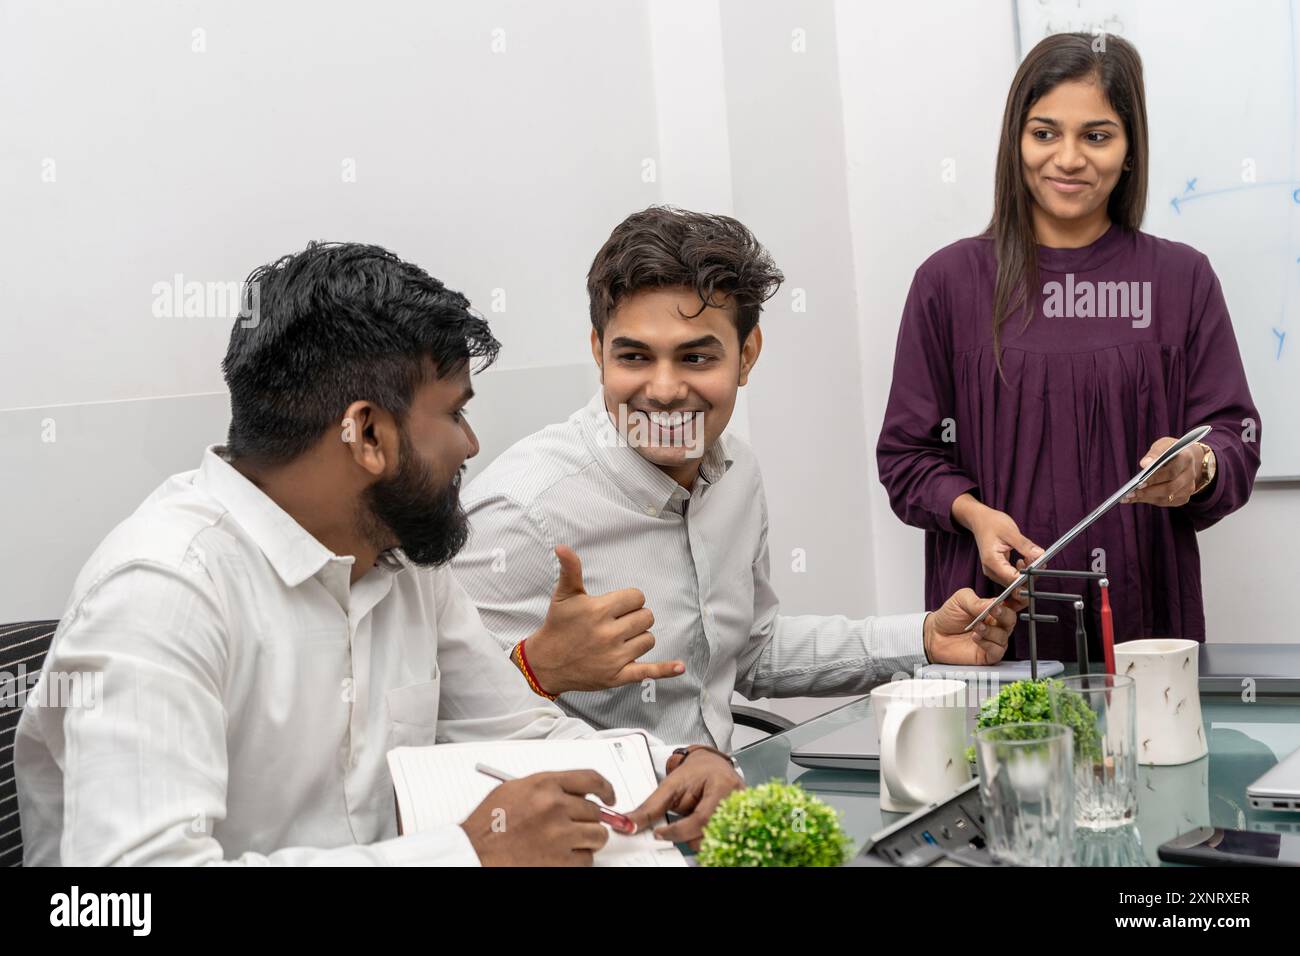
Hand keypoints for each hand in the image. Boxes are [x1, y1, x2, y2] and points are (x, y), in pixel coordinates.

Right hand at [459, 770, 615, 865]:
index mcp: (544, 785)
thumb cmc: (487, 826)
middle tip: (574, 827)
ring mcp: (560, 834)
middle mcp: (555, 806)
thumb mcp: (513, 790)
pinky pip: (587, 860)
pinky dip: (578, 861)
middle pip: (595, 811)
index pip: (591, 779)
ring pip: (597, 836)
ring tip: (568, 843)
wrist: (474, 854)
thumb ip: (544, 787)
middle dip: (588, 821)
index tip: (609, 796)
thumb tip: (569, 792)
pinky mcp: (561, 862)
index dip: (605, 788)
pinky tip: (560, 858)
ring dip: (587, 841)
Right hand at [524, 545, 684, 694]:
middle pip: (646, 617)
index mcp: (599, 610)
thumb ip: (570, 569)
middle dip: (635, 617)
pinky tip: (680, 666)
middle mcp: (609, 634)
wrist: (545, 662)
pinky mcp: (618, 676)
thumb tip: (562, 547)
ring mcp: (615, 657)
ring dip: (639, 637)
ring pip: (648, 639)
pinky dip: (665, 669)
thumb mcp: (563, 595)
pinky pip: (648, 671)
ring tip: (620, 639)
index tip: (616, 606)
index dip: (629, 599)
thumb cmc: (558, 625)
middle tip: (618, 622)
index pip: (637, 597)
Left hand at [627, 750, 743, 850]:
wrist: (711, 765)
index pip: (701, 819)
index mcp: (721, 786)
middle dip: (687, 836)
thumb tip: (629, 825)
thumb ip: (651, 807)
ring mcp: (740, 813)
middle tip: (673, 829)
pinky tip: (697, 827)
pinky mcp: (738, 822)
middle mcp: (737, 801)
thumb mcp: (670, 785)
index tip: (659, 834)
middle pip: (710, 833)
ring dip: (696, 836)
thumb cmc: (695, 772)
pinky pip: (719, 839)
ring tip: (689, 821)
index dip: (679, 831)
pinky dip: (703, 837)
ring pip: (715, 840)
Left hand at [924, 587, 1022, 664]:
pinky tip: (976, 638)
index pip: (1012, 604)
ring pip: (1004, 636)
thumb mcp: (960, 600)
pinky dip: (988, 644)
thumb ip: (977, 601)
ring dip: (991, 630)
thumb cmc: (949, 616)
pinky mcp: (987, 654)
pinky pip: (997, 651)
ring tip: (976, 626)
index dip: (1018, 600)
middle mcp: (996, 625)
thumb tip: (993, 603)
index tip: (1013, 596)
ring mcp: (993, 640)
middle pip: (1011, 620)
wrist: (934, 634)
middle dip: (1004, 614)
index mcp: (993, 609)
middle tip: (993, 611)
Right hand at [952, 494, 1044, 585]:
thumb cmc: (992, 523)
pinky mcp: (997, 570)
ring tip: (1030, 557)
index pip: (1014, 579)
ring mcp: (993, 572)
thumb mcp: (1010, 531)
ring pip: (1014, 582)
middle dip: (1029, 575)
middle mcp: (991, 570)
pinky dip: (1022, 571)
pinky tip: (1024, 560)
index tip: (1040, 564)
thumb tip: (1040, 555)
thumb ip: (1025, 545)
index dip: (1029, 575)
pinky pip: (1012, 577)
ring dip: (1026, 573)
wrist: (980, 520)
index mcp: (992, 562)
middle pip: (1014, 584)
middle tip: (1038, 560)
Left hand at [1123, 437, 1199, 507]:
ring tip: (1128, 497)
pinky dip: (1149, 500)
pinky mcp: (1184, 497)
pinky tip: (1136, 498)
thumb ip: (1154, 453)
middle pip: (1170, 488)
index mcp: (1187, 459)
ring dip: (1146, 498)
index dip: (1155, 478)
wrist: (1185, 457)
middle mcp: (1190, 475)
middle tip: (1130, 493)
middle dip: (1148, 491)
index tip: (1139, 482)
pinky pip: (1166, 502)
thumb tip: (1144, 464)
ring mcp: (1189, 488)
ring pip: (1167, 498)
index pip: (1171, 472)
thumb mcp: (1163, 445)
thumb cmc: (1170, 450)